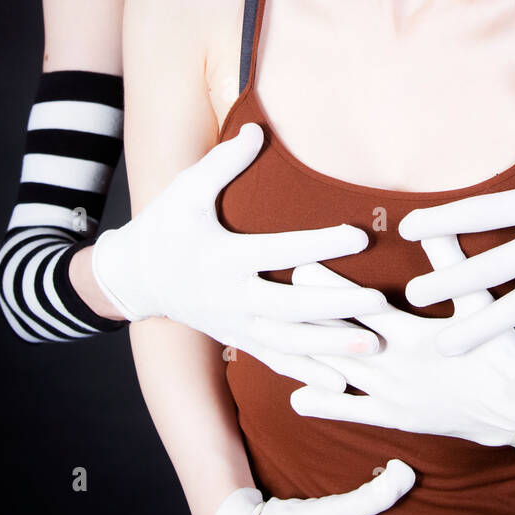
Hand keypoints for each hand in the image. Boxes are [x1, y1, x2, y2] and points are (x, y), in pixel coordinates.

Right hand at [92, 123, 384, 389]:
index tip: (360, 236)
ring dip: (331, 347)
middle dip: (336, 306)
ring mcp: (235, 325)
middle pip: (291, 308)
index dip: (320, 245)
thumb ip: (224, 162)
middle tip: (380, 302)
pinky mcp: (238, 341)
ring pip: (288, 344)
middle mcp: (231, 297)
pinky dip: (308, 374)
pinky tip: (342, 385)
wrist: (135, 277)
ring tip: (373, 345)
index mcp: (224, 257)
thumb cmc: (166, 225)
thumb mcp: (187, 189)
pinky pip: (276, 362)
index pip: (280, 251)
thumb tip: (259, 129)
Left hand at [288, 236, 514, 448]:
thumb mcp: (479, 301)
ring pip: (339, 373)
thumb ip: (451, 261)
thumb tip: (427, 222)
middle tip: (269, 299)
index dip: (330, 288)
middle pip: (340, 340)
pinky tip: (296, 398)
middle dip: (303, 318)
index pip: (362, 308)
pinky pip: (354, 414)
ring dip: (305, 355)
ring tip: (272, 339)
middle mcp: (395, 367)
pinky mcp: (396, 418)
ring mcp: (393, 396)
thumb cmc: (501, 349)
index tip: (300, 266)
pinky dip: (326, 405)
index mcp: (413, 336)